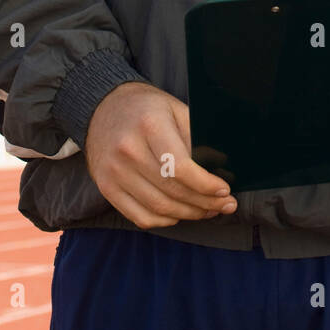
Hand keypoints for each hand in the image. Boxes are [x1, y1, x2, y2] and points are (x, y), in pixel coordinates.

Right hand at [85, 82, 237, 229]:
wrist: (104, 109)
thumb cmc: (147, 109)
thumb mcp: (175, 109)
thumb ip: (197, 137)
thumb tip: (221, 167)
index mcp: (149, 125)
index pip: (180, 167)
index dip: (205, 184)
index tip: (224, 189)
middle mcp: (128, 150)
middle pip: (171, 190)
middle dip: (204, 203)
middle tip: (225, 205)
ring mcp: (114, 172)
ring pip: (158, 207)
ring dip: (189, 214)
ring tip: (208, 210)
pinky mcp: (106, 188)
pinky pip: (140, 217)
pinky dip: (165, 220)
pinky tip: (180, 214)